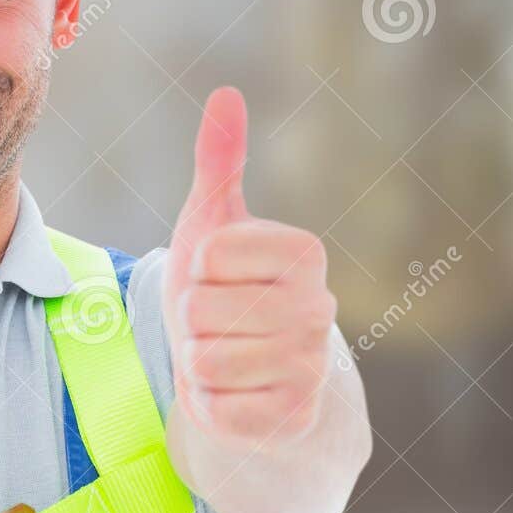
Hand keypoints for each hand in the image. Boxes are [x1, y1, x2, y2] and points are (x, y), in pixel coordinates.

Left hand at [162, 86, 337, 449]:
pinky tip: (231, 396)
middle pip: (200, 310)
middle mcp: (320, 308)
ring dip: (196, 366)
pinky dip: (207, 406)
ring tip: (222, 360)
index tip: (217, 279)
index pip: (209, 254)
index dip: (196, 270)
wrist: (251, 378)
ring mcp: (310, 367)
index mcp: (306, 254)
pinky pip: (214, 409)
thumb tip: (226, 94)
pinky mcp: (291, 419)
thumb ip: (219, 163)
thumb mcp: (213, 226)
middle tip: (217, 326)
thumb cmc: (225, 292)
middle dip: (192, 322)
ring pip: (202, 361)